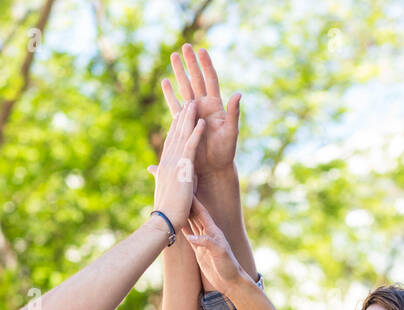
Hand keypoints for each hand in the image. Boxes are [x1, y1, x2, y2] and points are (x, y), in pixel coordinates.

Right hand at [152, 99, 204, 229]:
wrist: (164, 219)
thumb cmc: (165, 209)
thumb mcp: (161, 188)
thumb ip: (158, 177)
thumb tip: (151, 171)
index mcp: (164, 166)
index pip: (169, 143)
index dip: (174, 128)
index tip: (178, 116)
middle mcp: (167, 161)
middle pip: (175, 134)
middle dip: (181, 117)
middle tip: (187, 102)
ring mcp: (174, 163)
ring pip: (182, 136)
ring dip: (189, 119)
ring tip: (194, 104)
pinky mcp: (183, 167)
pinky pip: (191, 146)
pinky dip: (196, 133)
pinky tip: (202, 122)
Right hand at [162, 44, 240, 179]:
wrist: (214, 168)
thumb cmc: (225, 152)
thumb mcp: (231, 132)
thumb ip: (233, 113)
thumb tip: (238, 94)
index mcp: (216, 105)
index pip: (211, 80)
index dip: (206, 65)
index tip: (201, 50)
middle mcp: (204, 105)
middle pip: (196, 79)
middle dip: (190, 63)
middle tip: (184, 47)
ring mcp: (193, 113)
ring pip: (185, 88)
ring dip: (179, 73)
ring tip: (173, 56)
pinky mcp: (184, 123)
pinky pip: (175, 105)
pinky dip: (170, 94)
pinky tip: (165, 82)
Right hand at [183, 197, 244, 290]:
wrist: (231, 281)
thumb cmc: (229, 267)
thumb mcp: (220, 253)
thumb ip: (207, 243)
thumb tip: (192, 238)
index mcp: (213, 231)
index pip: (201, 212)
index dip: (194, 200)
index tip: (186, 188)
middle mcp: (208, 233)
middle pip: (195, 215)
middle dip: (187, 203)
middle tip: (176, 192)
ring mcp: (203, 241)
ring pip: (191, 224)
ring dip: (184, 214)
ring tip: (174, 204)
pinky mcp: (199, 251)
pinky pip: (189, 236)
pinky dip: (183, 229)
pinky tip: (177, 224)